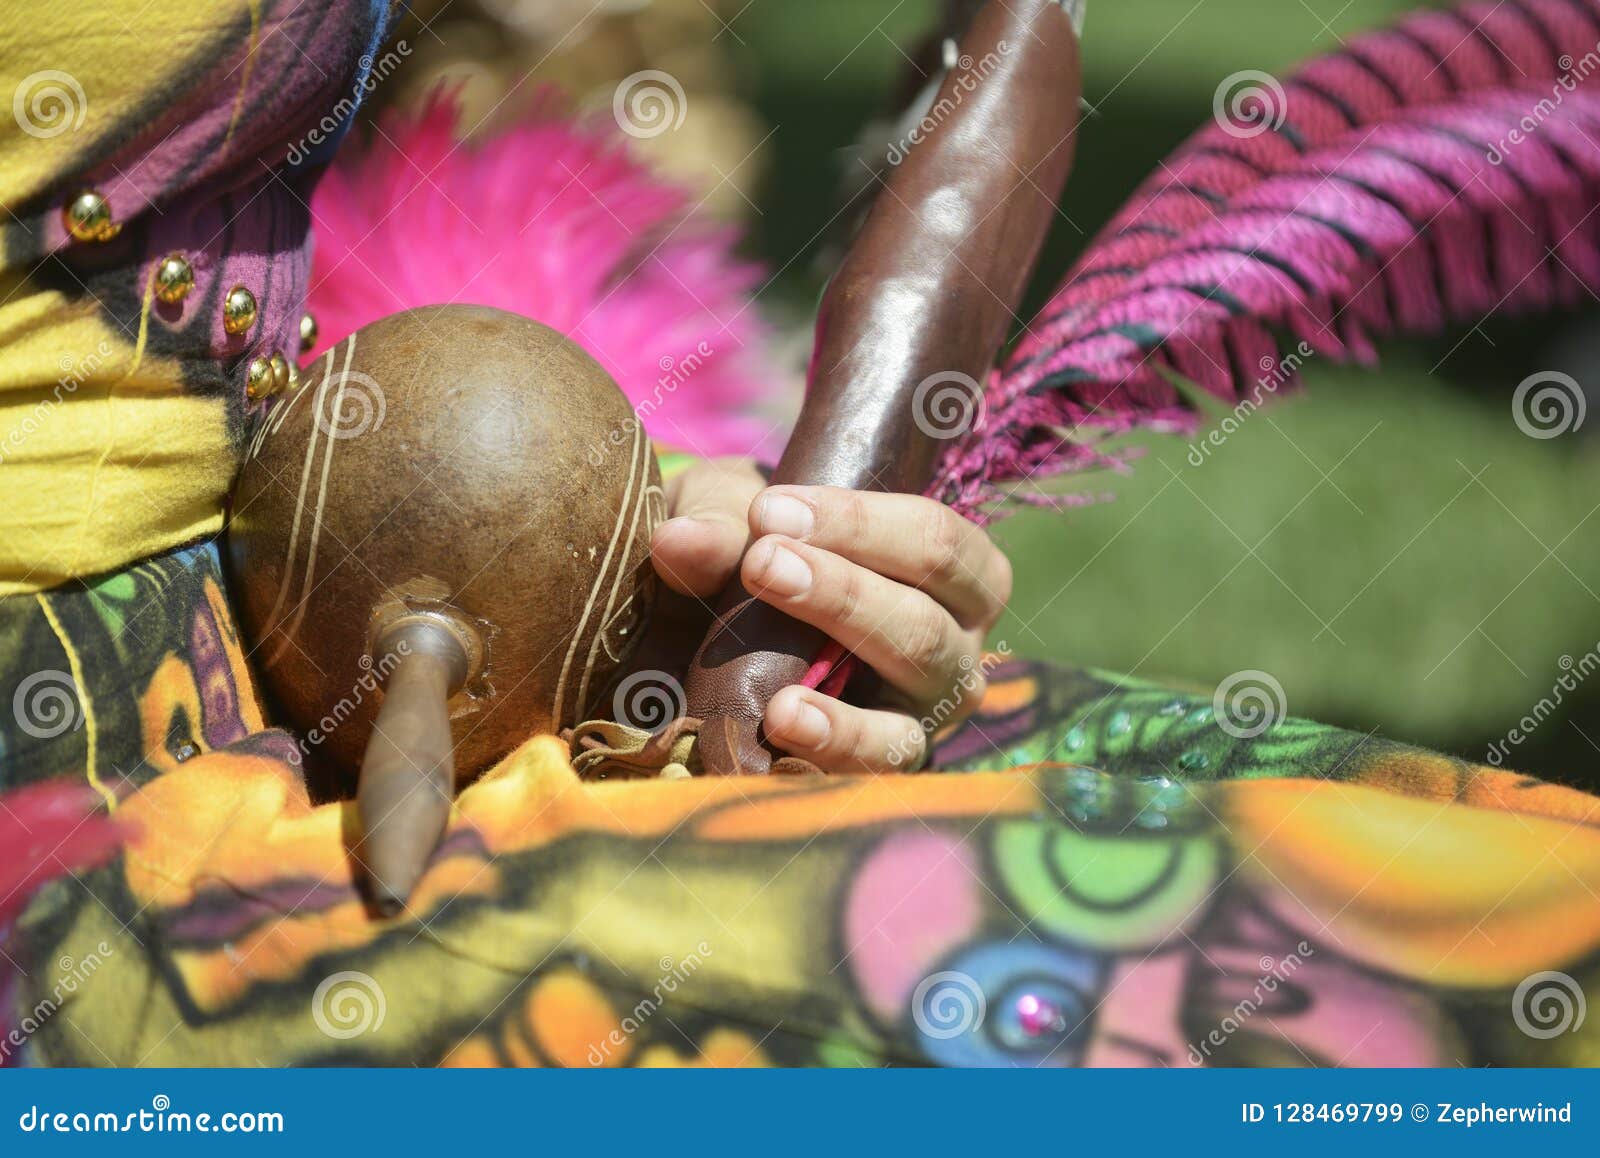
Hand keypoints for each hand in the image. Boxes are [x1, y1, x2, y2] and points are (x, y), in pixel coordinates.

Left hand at [647, 457, 1011, 770]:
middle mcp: (955, 644)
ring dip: (844, 667)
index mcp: (950, 572)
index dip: (859, 523)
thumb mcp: (731, 524)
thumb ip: (714, 527)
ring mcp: (925, 711)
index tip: (770, 512)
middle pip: (927, 616)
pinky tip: (784, 719)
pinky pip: (881, 758)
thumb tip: (678, 542)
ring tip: (781, 641)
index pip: (936, 541)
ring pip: (914, 687)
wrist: (715, 637)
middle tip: (760, 562)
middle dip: (843, 588)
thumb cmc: (755, 556)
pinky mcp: (885, 764)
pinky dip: (837, 738)